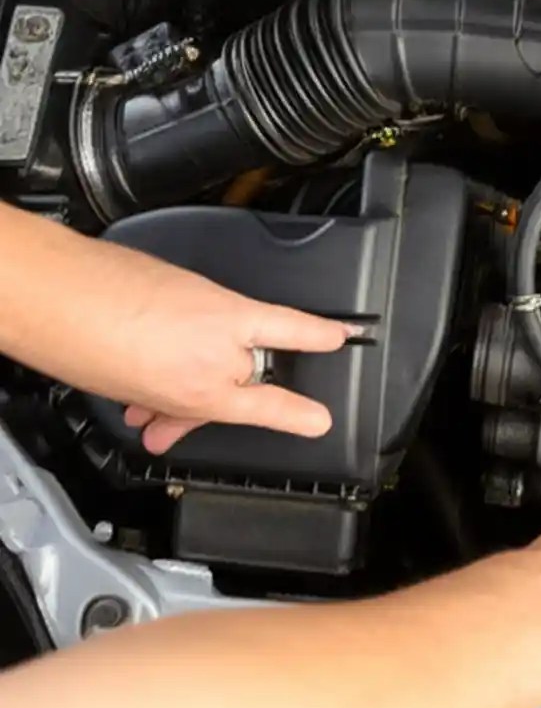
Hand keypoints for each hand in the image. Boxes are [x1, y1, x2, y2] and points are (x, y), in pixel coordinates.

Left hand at [0, 206, 354, 453]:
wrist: (53, 288)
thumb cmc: (78, 343)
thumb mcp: (132, 392)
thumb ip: (169, 404)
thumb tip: (172, 417)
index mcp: (201, 385)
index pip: (269, 405)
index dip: (299, 414)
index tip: (319, 419)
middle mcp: (217, 348)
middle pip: (249, 378)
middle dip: (218, 401)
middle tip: (175, 423)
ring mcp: (213, 310)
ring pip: (242, 347)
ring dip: (214, 372)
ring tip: (157, 399)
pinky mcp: (200, 283)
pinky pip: (227, 316)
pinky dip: (216, 333)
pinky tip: (203, 340)